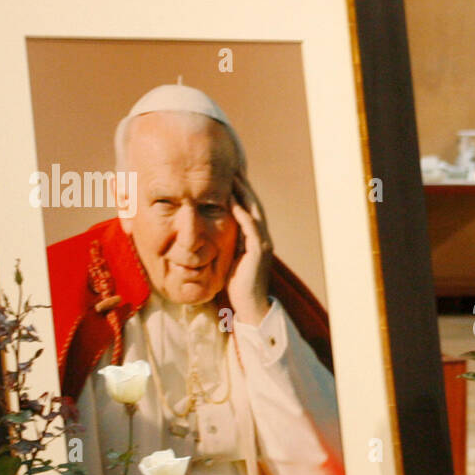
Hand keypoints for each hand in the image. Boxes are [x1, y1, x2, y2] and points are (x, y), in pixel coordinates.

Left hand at [227, 173, 273, 325]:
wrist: (249, 306)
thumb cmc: (236, 285)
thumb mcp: (230, 258)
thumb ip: (227, 243)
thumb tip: (211, 230)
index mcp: (256, 238)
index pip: (249, 209)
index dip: (240, 192)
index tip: (229, 176)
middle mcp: (263, 237)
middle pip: (254, 204)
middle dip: (243, 186)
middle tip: (232, 168)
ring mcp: (263, 243)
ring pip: (254, 211)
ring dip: (243, 194)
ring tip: (232, 178)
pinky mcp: (258, 251)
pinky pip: (250, 227)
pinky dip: (242, 213)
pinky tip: (232, 201)